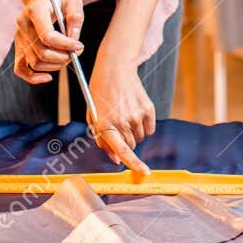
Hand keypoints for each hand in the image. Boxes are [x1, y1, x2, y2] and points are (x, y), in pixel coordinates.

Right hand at [12, 0, 82, 84]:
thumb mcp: (72, 0)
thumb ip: (75, 18)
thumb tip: (74, 42)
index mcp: (35, 10)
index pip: (47, 35)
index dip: (65, 45)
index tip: (79, 46)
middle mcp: (23, 25)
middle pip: (41, 52)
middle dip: (62, 57)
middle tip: (76, 53)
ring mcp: (19, 37)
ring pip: (35, 62)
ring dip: (55, 65)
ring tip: (68, 57)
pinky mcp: (19, 47)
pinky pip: (20, 69)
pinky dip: (33, 78)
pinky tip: (48, 77)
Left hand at [87, 54, 153, 176]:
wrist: (114, 70)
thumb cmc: (100, 95)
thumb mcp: (93, 117)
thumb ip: (101, 140)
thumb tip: (116, 159)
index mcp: (106, 125)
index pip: (122, 150)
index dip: (134, 164)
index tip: (144, 172)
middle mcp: (123, 121)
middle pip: (131, 146)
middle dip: (125, 143)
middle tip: (119, 127)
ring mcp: (137, 114)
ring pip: (140, 138)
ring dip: (134, 133)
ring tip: (125, 115)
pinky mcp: (148, 108)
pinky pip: (150, 128)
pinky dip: (144, 125)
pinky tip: (135, 112)